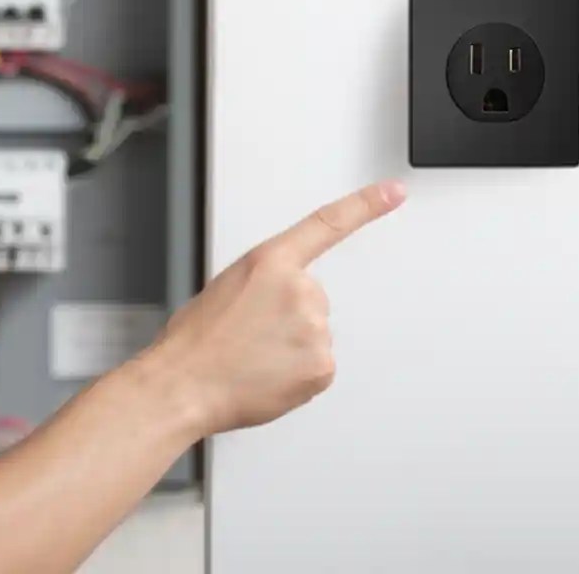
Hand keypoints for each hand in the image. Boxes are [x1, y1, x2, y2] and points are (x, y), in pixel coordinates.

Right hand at [144, 179, 406, 437]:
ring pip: (313, 335)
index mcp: (270, 262)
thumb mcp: (222, 289)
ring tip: (251, 357)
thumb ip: (261, 285)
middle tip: (249, 334)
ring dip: (289, 348)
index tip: (394, 192)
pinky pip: (317, 366)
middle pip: (311, 299)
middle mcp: (299, 289)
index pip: (327, 224)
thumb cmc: (194, 343)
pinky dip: (296, 374)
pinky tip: (266, 375)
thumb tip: (274, 304)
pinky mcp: (323, 365)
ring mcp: (315, 328)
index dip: (366, 205)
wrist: (185, 386)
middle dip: (285, 317)